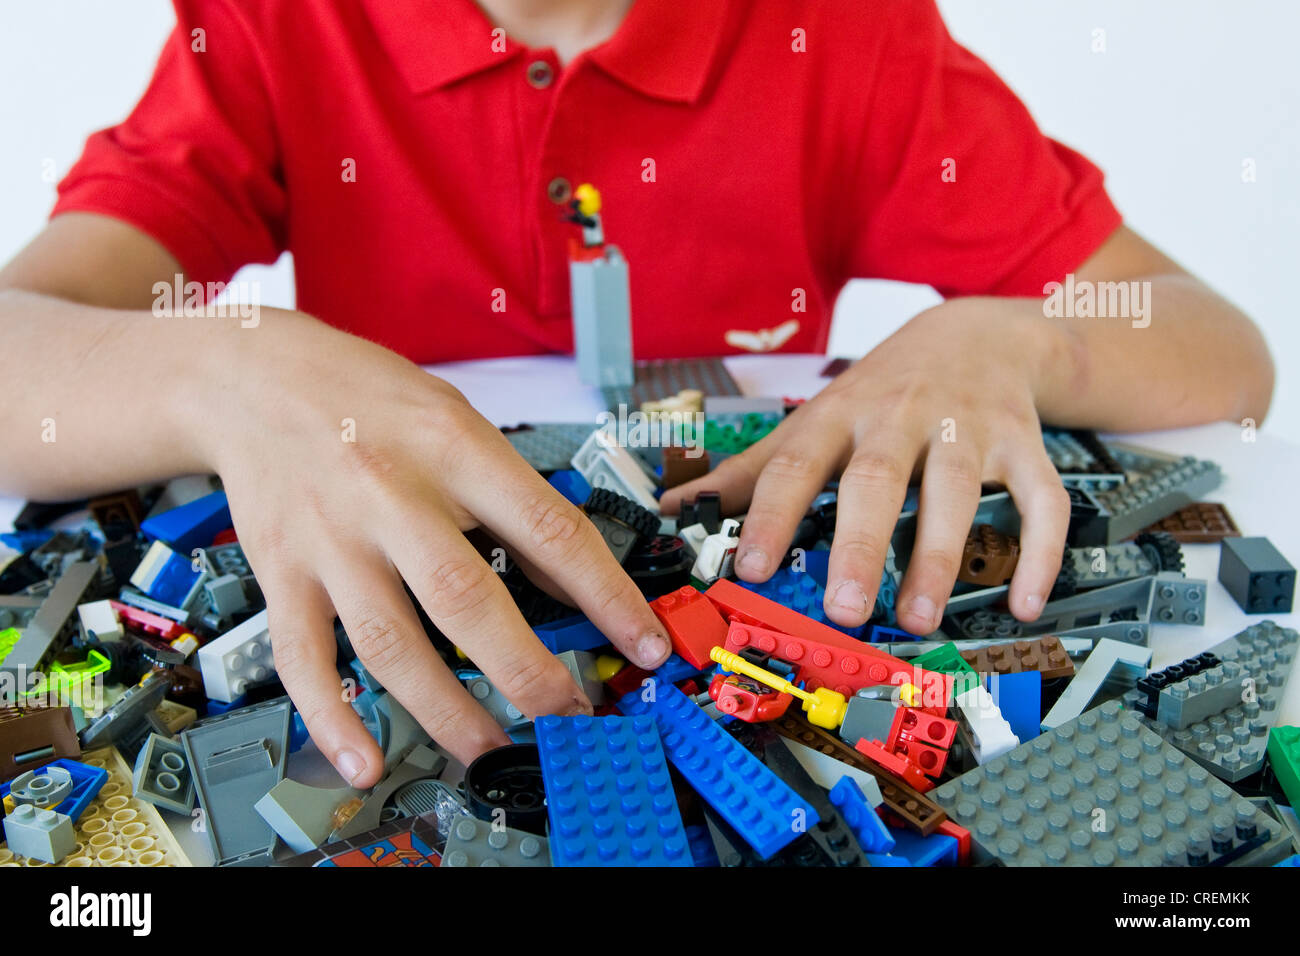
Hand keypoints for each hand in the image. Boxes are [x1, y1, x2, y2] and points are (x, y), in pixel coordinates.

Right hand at [194, 312, 670, 785]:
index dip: (606, 595)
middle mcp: (390, 497)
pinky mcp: (280, 574)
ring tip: (493, 752)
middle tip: (571, 717)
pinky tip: (363, 763)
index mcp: (453, 449)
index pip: (549, 530)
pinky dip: (333, 719)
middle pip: (467, 600)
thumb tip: (567, 581)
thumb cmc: (370, 399)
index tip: (643, 644)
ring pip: (390, 643)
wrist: (254, 378)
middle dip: (528, 672)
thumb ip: (508, 494)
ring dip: (447, 711)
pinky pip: (303, 660)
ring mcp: (330, 541)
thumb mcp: (458, 421)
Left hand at [661, 303, 1069, 635]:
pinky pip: (1039, 499)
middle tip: (844, 609)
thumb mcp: (812, 420)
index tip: (750, 567)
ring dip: (936, 557)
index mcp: (838, 416)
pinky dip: (1038, 551)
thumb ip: (749, 471)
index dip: (769, 515)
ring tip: (917, 617)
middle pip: (875, 481)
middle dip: (858, 546)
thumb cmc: (880, 391)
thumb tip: (675, 509)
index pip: (795, 466)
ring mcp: (964, 430)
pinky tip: (1024, 601)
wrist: (976, 334)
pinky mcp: (1020, 443)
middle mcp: (900, 419)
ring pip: (955, 492)